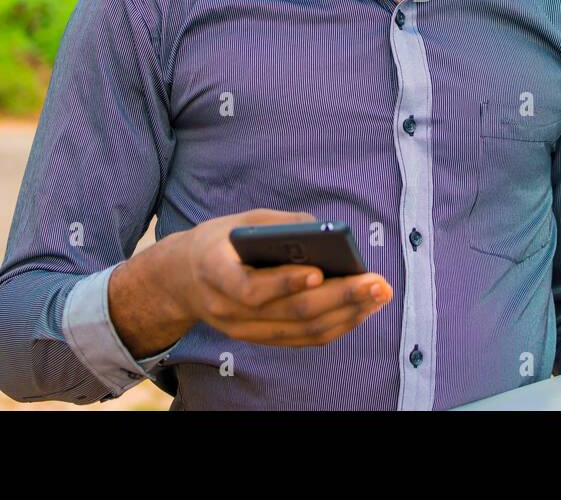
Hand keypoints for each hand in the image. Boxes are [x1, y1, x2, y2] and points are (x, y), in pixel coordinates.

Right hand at [111, 208, 391, 357]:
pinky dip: (336, 325)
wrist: (182, 280)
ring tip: (378, 294)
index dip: (284, 283)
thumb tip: (325, 232)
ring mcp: (243, 331)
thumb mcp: (240, 221)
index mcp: (213, 273)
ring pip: (301, 331)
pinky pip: (303, 339)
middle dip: (339, 297)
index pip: (249, 289)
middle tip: (377, 282)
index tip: (320, 270)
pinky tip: (361, 308)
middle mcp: (226, 310)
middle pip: (289, 313)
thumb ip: (278, 225)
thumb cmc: (219, 241)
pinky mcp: (260, 339)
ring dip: (347, 314)